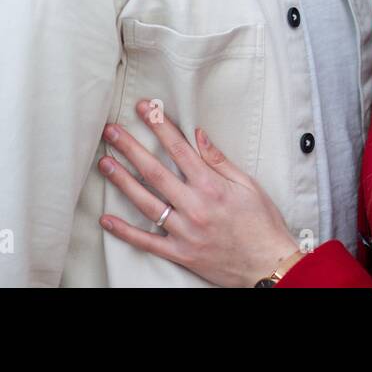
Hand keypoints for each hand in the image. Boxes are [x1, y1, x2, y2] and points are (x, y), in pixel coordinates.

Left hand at [98, 99, 300, 286]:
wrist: (267, 263)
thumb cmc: (261, 223)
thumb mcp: (247, 185)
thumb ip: (219, 160)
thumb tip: (198, 135)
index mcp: (212, 186)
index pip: (179, 150)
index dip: (159, 127)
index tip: (145, 109)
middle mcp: (195, 206)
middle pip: (155, 172)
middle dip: (130, 148)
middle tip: (112, 132)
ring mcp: (185, 231)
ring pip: (146, 202)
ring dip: (122, 181)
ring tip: (105, 163)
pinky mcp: (180, 253)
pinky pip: (147, 242)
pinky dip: (125, 232)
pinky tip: (107, 220)